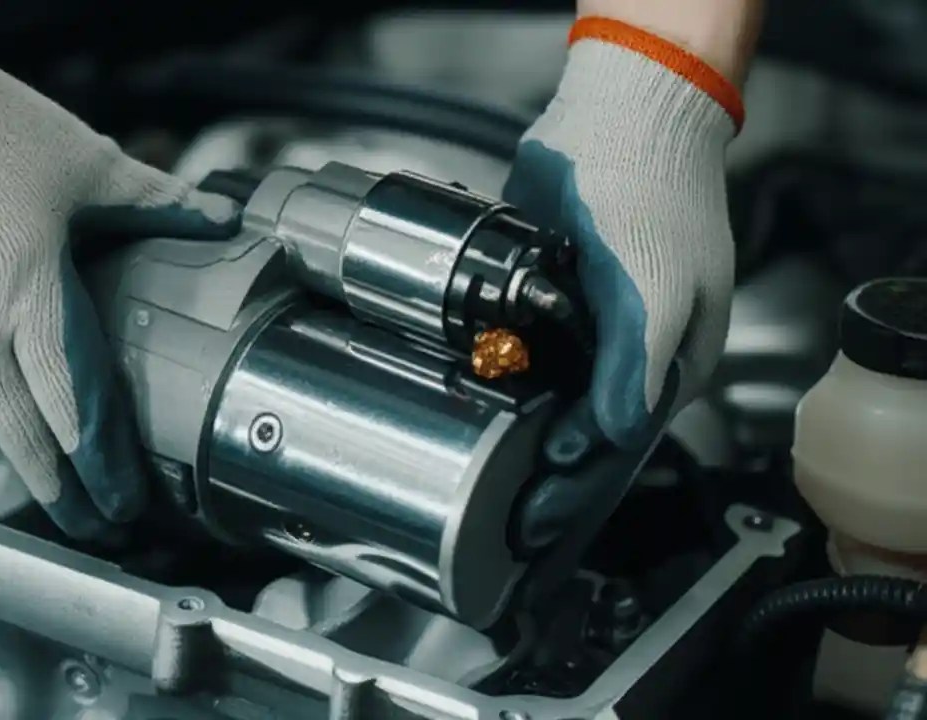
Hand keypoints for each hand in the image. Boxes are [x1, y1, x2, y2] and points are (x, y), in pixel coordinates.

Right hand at [0, 22, 238, 538]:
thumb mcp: (89, 165)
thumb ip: (161, 204)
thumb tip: (225, 222)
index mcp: (34, 297)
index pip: (80, 409)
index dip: (104, 467)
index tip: (126, 506)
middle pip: (27, 440)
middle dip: (65, 492)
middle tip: (96, 523)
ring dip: (20, 445)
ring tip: (55, 469)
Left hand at [502, 18, 738, 460]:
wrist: (618, 115)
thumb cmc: (655, 194)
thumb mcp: (654, 289)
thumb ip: (633, 367)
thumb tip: (611, 434)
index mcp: (676, 358)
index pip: (625, 441)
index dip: (581, 479)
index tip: (537, 505)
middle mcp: (636, 348)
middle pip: (588, 427)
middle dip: (548, 467)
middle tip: (508, 503)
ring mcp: (594, 320)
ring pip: (556, 391)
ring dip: (524, 422)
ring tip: (486, 458)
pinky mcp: (554, 292)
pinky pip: (530, 345)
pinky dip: (509, 370)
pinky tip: (481, 390)